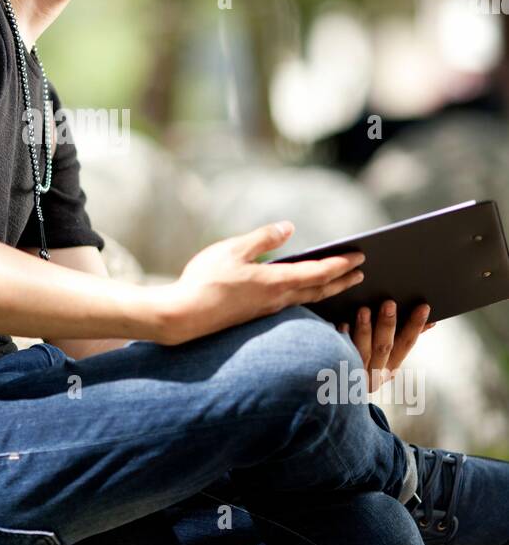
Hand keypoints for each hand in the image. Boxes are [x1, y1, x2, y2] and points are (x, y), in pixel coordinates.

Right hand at [159, 220, 366, 345]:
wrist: (183, 317)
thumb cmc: (205, 281)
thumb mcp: (232, 250)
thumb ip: (262, 239)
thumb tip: (288, 228)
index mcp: (275, 282)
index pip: (318, 273)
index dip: (341, 264)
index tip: (360, 256)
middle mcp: (277, 300)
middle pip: (319, 290)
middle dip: (342, 280)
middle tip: (361, 273)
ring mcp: (266, 311)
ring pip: (306, 300)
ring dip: (327, 290)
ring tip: (340, 283)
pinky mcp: (255, 316)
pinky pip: (291, 306)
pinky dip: (307, 298)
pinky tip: (302, 294)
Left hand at [337, 300, 435, 391]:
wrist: (333, 396)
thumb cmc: (361, 368)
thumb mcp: (384, 360)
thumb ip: (402, 340)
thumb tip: (431, 322)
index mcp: (390, 368)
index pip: (407, 344)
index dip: (416, 326)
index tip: (424, 307)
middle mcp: (376, 375)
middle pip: (385, 347)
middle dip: (388, 324)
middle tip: (389, 303)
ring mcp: (356, 377)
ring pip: (363, 352)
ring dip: (365, 329)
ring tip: (364, 309)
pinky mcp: (337, 375)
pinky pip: (340, 356)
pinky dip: (342, 339)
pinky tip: (342, 325)